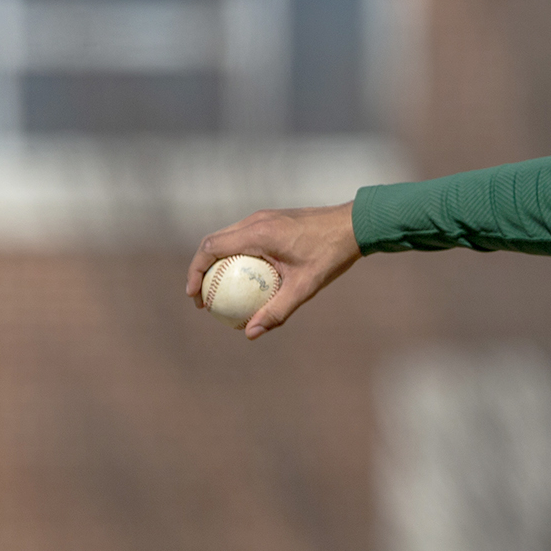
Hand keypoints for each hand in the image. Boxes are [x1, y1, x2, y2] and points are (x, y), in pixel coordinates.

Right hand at [186, 202, 360, 338]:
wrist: (355, 224)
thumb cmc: (332, 254)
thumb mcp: (305, 287)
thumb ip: (277, 310)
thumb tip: (250, 333)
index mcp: (258, 233)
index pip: (210, 248)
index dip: (194, 271)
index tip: (194, 296)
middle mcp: (255, 220)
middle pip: (213, 242)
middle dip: (200, 269)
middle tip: (202, 298)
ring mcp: (263, 217)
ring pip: (227, 237)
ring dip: (217, 261)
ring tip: (218, 290)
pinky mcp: (272, 219)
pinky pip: (244, 237)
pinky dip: (235, 255)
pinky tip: (245, 278)